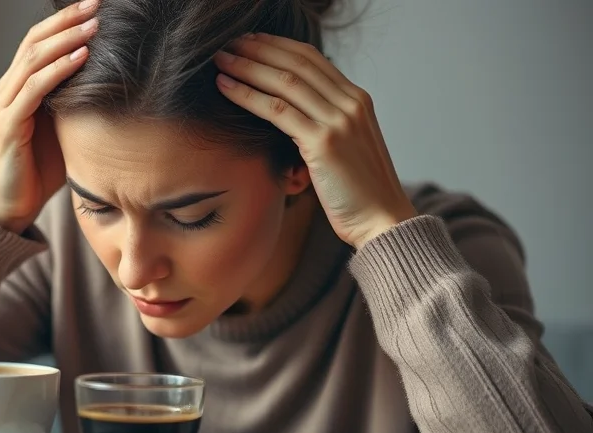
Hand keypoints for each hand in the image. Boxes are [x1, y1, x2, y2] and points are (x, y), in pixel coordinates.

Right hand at [0, 0, 98, 233]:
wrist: (14, 205)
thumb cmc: (41, 168)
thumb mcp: (64, 127)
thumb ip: (75, 102)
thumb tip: (111, 83)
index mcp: (20, 86)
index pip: (40, 41)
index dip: (65, 21)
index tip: (96, 6)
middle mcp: (8, 89)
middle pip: (35, 40)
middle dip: (67, 20)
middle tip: (97, 4)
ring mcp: (5, 105)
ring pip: (33, 60)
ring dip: (66, 39)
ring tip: (94, 25)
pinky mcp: (9, 126)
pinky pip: (33, 90)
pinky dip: (58, 71)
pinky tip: (81, 59)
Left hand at [213, 33, 416, 248]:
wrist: (381, 220)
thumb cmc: (358, 192)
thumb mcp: (347, 147)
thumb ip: (327, 124)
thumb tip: (293, 114)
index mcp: (357, 100)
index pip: (312, 59)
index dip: (278, 45)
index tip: (250, 41)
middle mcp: (350, 103)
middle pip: (296, 63)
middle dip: (258, 49)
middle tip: (228, 44)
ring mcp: (339, 121)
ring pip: (284, 82)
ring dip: (247, 67)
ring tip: (220, 60)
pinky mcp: (323, 143)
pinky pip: (277, 111)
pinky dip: (247, 95)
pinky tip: (226, 87)